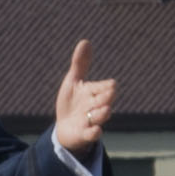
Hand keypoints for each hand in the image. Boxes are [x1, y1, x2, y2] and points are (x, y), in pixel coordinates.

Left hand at [52, 38, 119, 159]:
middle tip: (110, 93)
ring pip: (100, 116)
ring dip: (102, 113)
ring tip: (106, 110)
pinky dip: (94, 132)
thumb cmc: (72, 103)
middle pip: (105, 100)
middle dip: (106, 97)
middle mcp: (96, 106)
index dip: (106, 86)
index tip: (111, 85)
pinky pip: (91, 134)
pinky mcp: (84, 134)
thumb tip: (85, 41)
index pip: (106, 87)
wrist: (64, 127)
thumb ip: (80, 64)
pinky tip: (96, 130)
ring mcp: (91, 120)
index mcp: (95, 92)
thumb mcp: (73, 82)